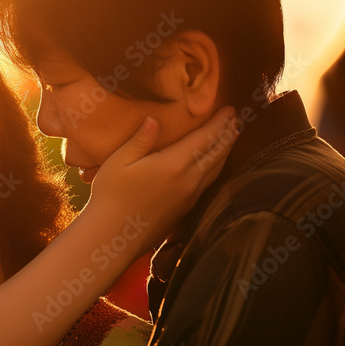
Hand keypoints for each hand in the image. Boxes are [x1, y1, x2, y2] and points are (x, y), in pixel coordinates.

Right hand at [86, 106, 237, 247]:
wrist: (113, 236)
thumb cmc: (110, 196)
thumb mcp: (118, 162)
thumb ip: (140, 139)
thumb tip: (154, 120)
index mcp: (174, 164)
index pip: (206, 138)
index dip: (220, 122)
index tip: (229, 109)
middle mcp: (189, 180)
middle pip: (218, 153)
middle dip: (228, 133)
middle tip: (235, 118)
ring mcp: (190, 197)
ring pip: (216, 169)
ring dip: (226, 151)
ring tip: (231, 137)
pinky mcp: (186, 209)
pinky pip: (208, 183)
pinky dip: (216, 167)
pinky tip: (212, 165)